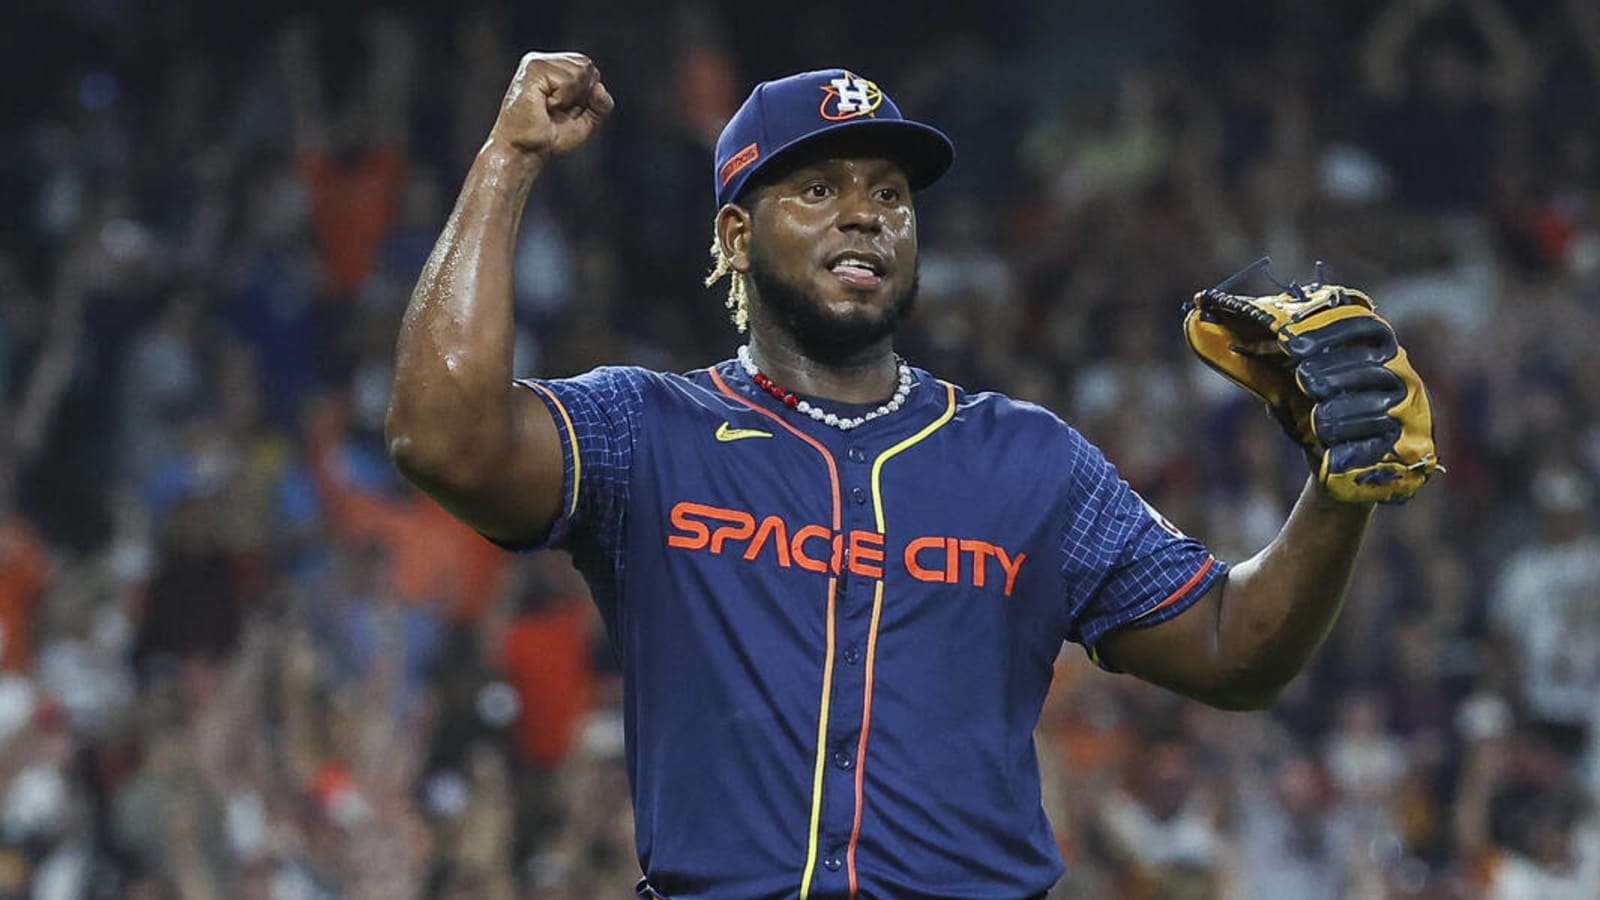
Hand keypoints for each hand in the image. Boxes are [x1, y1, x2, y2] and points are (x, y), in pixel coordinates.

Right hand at [491, 52, 613, 159]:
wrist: (526, 150)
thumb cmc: (550, 137)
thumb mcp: (587, 121)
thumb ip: (602, 105)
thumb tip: (599, 87)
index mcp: (555, 67)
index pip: (590, 69)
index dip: (586, 95)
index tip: (564, 110)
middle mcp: (544, 60)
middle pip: (587, 66)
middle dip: (580, 95)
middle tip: (556, 110)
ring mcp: (537, 62)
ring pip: (579, 72)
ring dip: (568, 99)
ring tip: (548, 108)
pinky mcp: (533, 68)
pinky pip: (567, 81)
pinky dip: (561, 100)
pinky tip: (544, 105)